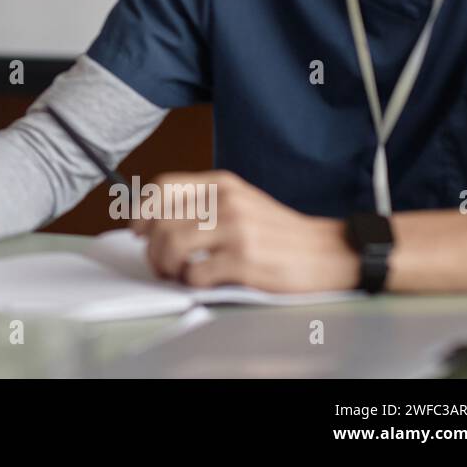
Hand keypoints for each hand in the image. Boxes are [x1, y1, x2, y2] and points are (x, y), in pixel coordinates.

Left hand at [132, 169, 359, 292]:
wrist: (330, 252)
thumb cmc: (280, 232)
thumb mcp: (242, 202)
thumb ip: (204, 205)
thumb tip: (155, 223)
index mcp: (223, 184)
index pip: (163, 187)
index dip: (142, 210)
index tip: (136, 230)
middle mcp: (227, 202)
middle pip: (162, 222)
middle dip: (152, 249)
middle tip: (160, 265)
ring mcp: (236, 230)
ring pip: (172, 246)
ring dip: (166, 266)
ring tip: (177, 275)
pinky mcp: (245, 260)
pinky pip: (196, 273)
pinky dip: (191, 282)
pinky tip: (203, 282)